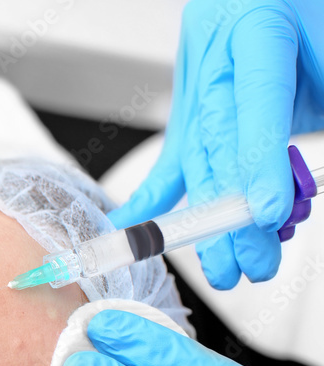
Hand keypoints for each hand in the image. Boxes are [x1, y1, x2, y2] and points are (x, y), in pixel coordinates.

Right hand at [108, 0, 323, 289]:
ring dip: (210, 217)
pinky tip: (135, 224)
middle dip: (232, 209)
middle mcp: (218, 46)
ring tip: (229, 265)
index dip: (258, 159)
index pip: (254, 97)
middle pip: (218, 139)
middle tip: (252, 259)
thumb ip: (321, 98)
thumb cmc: (316, 10)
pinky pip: (179, 147)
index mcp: (255, 19)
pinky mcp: (196, 93)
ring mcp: (201, 71)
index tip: (268, 212)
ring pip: (198, 154)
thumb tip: (303, 186)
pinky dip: (160, 192)